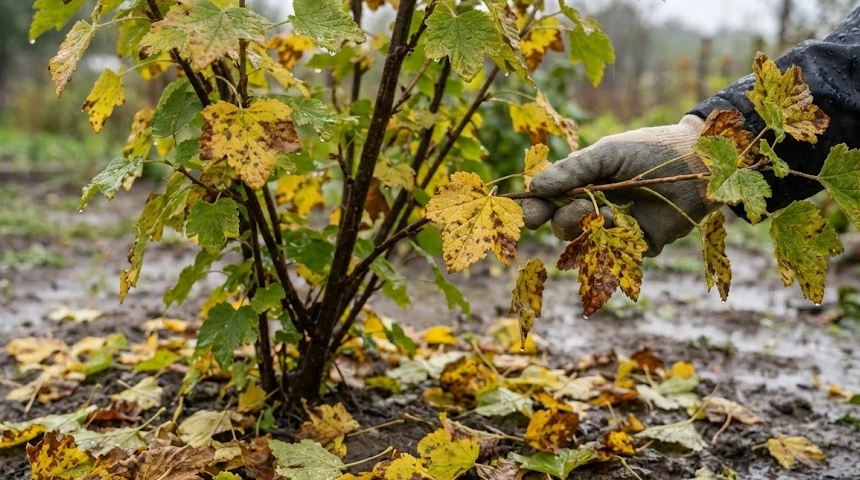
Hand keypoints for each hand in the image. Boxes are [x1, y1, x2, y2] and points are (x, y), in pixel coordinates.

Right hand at [523, 115, 718, 255]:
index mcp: (583, 184)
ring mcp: (616, 228)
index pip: (548, 202)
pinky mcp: (638, 246)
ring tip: (609, 211)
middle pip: (561, 226)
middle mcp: (595, 208)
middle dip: (565, 218)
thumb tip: (534, 187)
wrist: (699, 164)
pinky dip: (616, 238)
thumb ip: (572, 170)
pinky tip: (630, 221)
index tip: (529, 216)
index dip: (536, 210)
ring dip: (591, 227)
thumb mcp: (607, 154)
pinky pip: (614, 252)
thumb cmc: (651, 151)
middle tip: (582, 207)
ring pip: (583, 242)